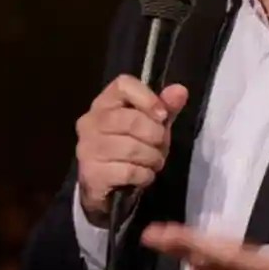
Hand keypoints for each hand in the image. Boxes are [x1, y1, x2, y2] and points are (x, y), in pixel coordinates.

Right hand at [75, 75, 188, 226]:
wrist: (105, 184)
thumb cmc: (130, 146)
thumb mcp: (152, 125)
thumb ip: (166, 107)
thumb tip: (181, 90)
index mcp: (105, 103)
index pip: (123, 85)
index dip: (147, 98)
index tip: (162, 116)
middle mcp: (91, 121)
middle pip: (130, 120)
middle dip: (155, 135)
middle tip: (159, 145)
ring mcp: (87, 148)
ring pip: (131, 149)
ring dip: (152, 158)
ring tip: (153, 161)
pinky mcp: (91, 173)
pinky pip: (128, 172)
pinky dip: (144, 175)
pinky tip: (143, 175)